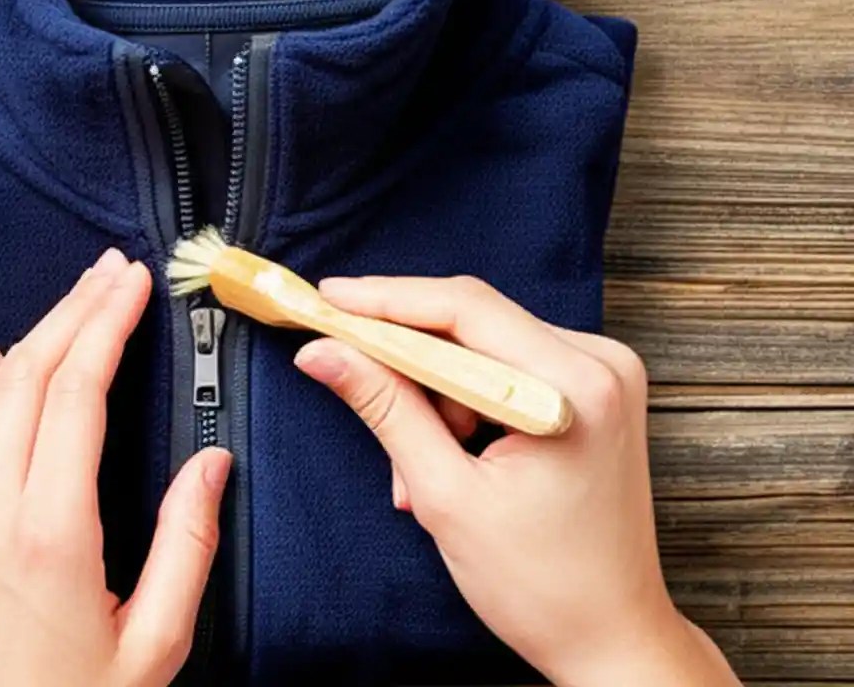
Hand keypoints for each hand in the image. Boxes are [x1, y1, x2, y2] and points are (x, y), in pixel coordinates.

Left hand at [0, 249, 232, 686]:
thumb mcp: (155, 644)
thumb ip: (187, 544)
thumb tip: (212, 465)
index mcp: (48, 533)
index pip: (75, 393)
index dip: (106, 326)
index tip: (131, 286)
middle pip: (26, 378)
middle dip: (73, 313)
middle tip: (108, 274)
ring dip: (28, 341)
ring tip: (69, 304)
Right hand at [294, 276, 739, 686]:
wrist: (609, 635)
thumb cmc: (542, 586)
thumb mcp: (445, 495)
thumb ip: (384, 409)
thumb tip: (325, 353)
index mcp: (575, 386)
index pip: (464, 309)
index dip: (385, 300)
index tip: (327, 299)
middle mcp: (601, 365)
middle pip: (474, 323)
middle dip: (405, 360)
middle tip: (346, 373)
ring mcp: (604, 377)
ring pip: (484, 350)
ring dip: (433, 396)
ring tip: (416, 472)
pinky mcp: (596, 393)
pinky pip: (508, 371)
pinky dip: (465, 406)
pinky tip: (453, 458)